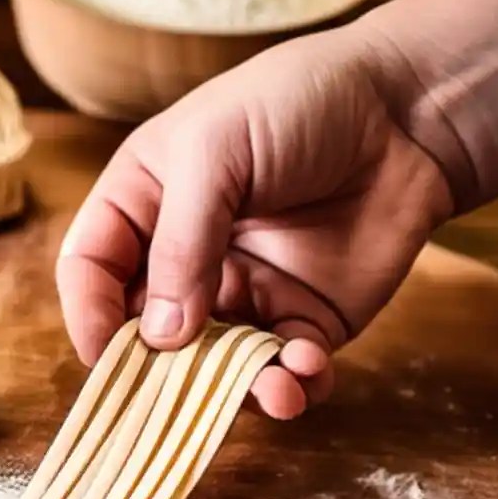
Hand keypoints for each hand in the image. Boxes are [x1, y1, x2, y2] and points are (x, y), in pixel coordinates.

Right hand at [56, 25, 453, 417]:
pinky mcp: (301, 316)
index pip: (91, 269)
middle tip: (183, 396)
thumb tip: (160, 336)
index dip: (90, 314)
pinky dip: (291, 386)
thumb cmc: (295, 102)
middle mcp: (181, 257)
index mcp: (142, 204)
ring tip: (272, 389)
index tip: (106, 356)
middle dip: (161, 370)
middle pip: (145, 331)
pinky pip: (281, 370)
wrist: (407, 109)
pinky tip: (308, 370)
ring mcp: (241, 291)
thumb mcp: (215, 151)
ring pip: (213, 366)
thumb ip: (182, 242)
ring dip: (234, 390)